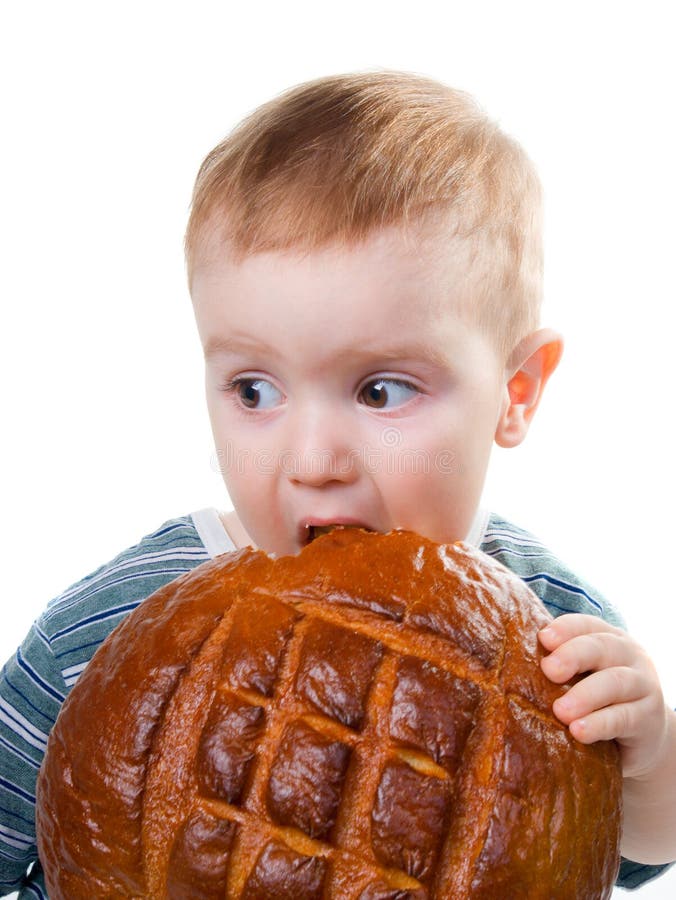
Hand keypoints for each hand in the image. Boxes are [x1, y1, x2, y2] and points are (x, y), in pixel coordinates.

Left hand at [538, 614, 668, 777]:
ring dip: (586, 695)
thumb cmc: (594, 701)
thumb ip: (554, 668)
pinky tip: (578, 731)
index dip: (566, 629)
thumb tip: (502, 665)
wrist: (640, 740)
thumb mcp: (577, 679)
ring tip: (560, 711)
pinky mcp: (649, 718)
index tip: (544, 639)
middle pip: (602, 647)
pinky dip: (600, 723)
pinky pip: (624, 718)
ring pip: (615, 682)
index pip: (586, 625)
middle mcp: (628, 655)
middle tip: (549, 670)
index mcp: (606, 638)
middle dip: (574, 655)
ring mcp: (643, 685)